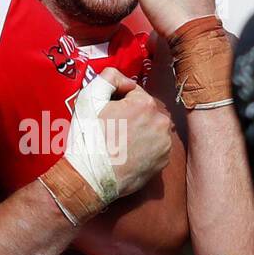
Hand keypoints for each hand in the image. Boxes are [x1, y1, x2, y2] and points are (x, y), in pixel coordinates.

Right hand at [96, 68, 174, 196]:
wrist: (91, 177)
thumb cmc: (89, 138)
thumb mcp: (89, 98)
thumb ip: (108, 77)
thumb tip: (122, 78)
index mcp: (145, 104)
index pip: (133, 92)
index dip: (117, 100)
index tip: (106, 112)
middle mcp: (161, 122)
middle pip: (145, 110)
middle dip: (132, 115)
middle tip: (112, 128)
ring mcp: (164, 144)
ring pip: (152, 128)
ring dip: (140, 130)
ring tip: (120, 142)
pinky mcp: (163, 162)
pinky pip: (156, 147)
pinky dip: (146, 148)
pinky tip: (129, 153)